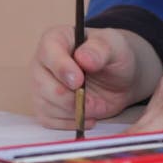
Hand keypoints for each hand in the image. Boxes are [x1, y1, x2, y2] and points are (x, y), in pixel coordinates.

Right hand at [31, 26, 162, 129]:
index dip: (61, 68)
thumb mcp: (115, 47)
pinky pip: (49, 120)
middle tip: (89, 100)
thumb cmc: (115, 56)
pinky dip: (70, 123)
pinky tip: (89, 116)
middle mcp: (43, 62)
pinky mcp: (46, 106)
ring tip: (93, 105)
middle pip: (41, 84)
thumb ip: (100, 50)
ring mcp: (41, 85)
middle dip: (67, 97)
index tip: (78, 81)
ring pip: (45, 105)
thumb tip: (83, 58)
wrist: (120, 78)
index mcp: (56, 39)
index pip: (48, 51)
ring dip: (72, 111)